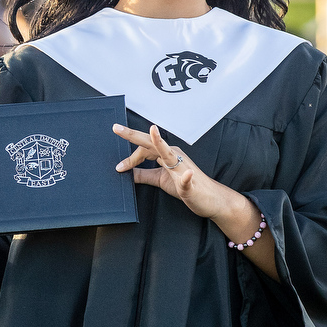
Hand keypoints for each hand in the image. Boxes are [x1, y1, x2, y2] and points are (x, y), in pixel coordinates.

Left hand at [113, 123, 233, 221]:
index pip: (145, 150)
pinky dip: (186, 176)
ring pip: (169, 154)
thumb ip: (144, 174)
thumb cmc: (187, 187)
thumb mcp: (160, 179)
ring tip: (152, 131)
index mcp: (166, 155)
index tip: (119, 167)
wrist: (210, 199)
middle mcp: (174, 156)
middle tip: (116, 128)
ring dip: (160, 143)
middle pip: (152, 143)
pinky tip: (187, 174)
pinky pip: (187, 179)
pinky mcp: (190, 183)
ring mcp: (183, 168)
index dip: (130, 158)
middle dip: (134, 135)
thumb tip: (127, 171)